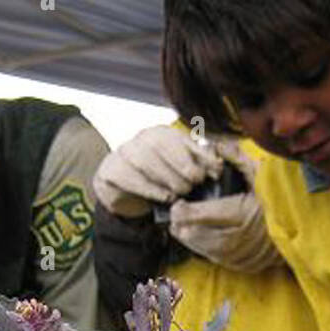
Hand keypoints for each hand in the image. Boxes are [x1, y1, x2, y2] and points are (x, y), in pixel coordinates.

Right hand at [92, 124, 223, 217]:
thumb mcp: (182, 171)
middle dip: (181, 166)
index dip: (197, 155)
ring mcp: (124, 152)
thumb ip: (199, 166)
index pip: (179, 138)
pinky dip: (149, 188)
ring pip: (144, 159)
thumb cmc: (160, 180)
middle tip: (193, 185)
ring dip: (165, 177)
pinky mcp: (111, 170)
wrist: (126, 192)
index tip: (210, 173)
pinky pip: (128, 176)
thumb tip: (218, 166)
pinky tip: (163, 197)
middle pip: (160, 145)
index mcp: (162, 133)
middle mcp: (142, 138)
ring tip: (179, 193)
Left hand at [167, 140, 279, 270]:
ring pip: (211, 252)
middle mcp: (245, 236)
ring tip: (181, 231)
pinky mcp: (249, 264)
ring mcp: (248, 253)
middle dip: (185, 229)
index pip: (208, 214)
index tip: (177, 206)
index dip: (187, 212)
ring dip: (192, 243)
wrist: (303, 225)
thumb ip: (236, 159)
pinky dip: (207, 252)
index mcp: (245, 211)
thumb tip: (215, 144)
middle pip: (205, 236)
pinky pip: (223, 261)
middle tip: (174, 220)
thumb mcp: (260, 173)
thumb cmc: (278, 196)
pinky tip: (199, 242)